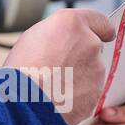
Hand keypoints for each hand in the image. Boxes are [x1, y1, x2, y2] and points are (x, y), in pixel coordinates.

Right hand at [1, 8, 115, 124]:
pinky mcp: (96, 92)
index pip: (100, 21)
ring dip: (80, 75)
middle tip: (58, 66)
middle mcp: (90, 43)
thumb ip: (60, 33)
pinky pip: (90, 90)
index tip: (103, 33)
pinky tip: (60, 96)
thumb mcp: (34, 36)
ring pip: (92, 70)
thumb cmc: (21, 69)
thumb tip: (67, 39)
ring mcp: (96, 69)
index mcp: (73, 24)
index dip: (100, 29)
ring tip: (54, 83)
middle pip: (94, 47)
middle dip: (81, 55)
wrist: (23, 103)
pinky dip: (79, 93)